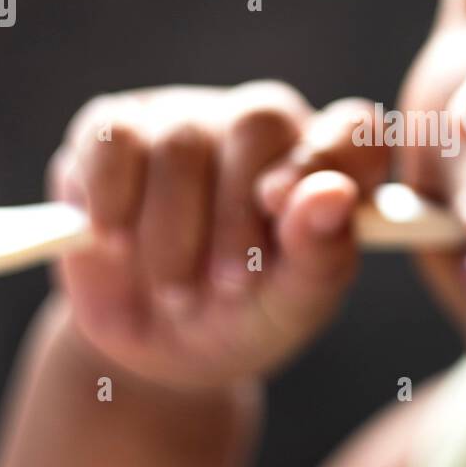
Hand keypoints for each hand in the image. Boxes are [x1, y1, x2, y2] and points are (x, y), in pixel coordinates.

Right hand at [46, 81, 388, 391]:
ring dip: (173, 230)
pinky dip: (113, 198)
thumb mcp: (289, 307)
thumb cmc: (241, 320)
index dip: (327, 156)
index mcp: (324, 163)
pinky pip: (114, 139)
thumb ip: (321, 253)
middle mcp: (261, 127)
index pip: (352, 128)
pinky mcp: (116, 129)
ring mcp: (187, 118)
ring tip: (176, 290)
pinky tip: (117, 243)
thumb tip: (334, 195)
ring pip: (180, 142)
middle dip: (237, 215)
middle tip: (227, 287)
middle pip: (257, 123)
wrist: (149, 348)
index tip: (284, 206)